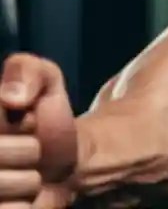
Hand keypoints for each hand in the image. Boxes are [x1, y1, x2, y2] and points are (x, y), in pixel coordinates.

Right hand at [0, 54, 77, 207]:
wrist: (63, 159)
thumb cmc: (44, 116)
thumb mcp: (43, 78)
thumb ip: (27, 70)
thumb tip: (13, 97)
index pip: (0, 126)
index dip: (19, 123)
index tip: (25, 119)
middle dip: (26, 151)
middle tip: (29, 150)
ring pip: (4, 187)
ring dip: (27, 181)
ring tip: (26, 173)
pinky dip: (25, 206)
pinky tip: (23, 198)